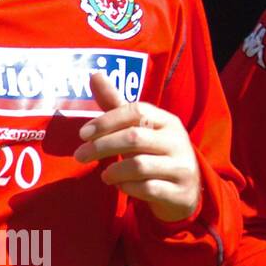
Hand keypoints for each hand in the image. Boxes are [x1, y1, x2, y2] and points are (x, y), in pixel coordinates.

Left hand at [73, 71, 200, 222]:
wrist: (185, 190)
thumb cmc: (155, 153)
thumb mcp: (140, 128)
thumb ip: (116, 105)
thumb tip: (94, 73)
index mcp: (168, 121)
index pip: (137, 111)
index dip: (107, 120)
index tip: (82, 133)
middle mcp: (178, 140)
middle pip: (134, 137)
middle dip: (101, 146)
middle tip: (79, 156)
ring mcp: (181, 166)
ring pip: (139, 165)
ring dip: (113, 170)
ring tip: (104, 175)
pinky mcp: (179, 191)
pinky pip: (147, 189)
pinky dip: (127, 188)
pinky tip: (121, 185)